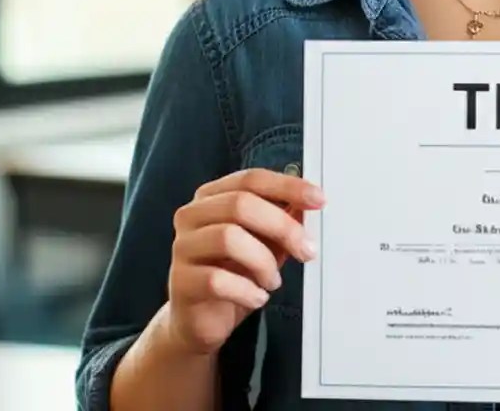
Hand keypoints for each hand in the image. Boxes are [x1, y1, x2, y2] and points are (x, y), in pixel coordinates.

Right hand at [165, 168, 324, 355]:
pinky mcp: (181, 281)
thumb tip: (309, 202)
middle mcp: (192, 215)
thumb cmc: (234, 274)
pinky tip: (257, 298)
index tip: (318, 200)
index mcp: (212, 197)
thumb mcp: (265, 243)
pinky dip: (247, 291)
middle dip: (283, 227)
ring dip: (263, 262)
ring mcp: (182, 247)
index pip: (251, 179)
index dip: (287, 186)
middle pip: (241, 204)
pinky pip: (218, 280)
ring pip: (229, 238)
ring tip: (273, 281)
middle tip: (306, 250)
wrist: (201, 320)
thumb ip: (282, 220)